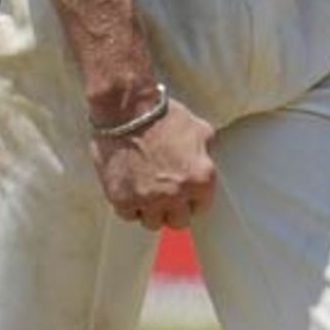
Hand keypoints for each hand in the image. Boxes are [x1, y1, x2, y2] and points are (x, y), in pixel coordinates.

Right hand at [91, 97, 215, 230]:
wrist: (125, 107)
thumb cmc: (161, 113)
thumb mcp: (198, 128)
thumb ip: (206, 152)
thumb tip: (206, 160)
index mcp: (201, 179)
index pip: (200, 207)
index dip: (189, 198)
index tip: (181, 191)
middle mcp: (178, 195)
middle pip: (178, 221)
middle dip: (171, 207)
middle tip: (161, 191)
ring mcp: (149, 200)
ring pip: (152, 222)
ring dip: (149, 209)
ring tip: (142, 189)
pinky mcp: (123, 200)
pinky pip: (128, 214)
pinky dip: (127, 204)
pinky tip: (127, 186)